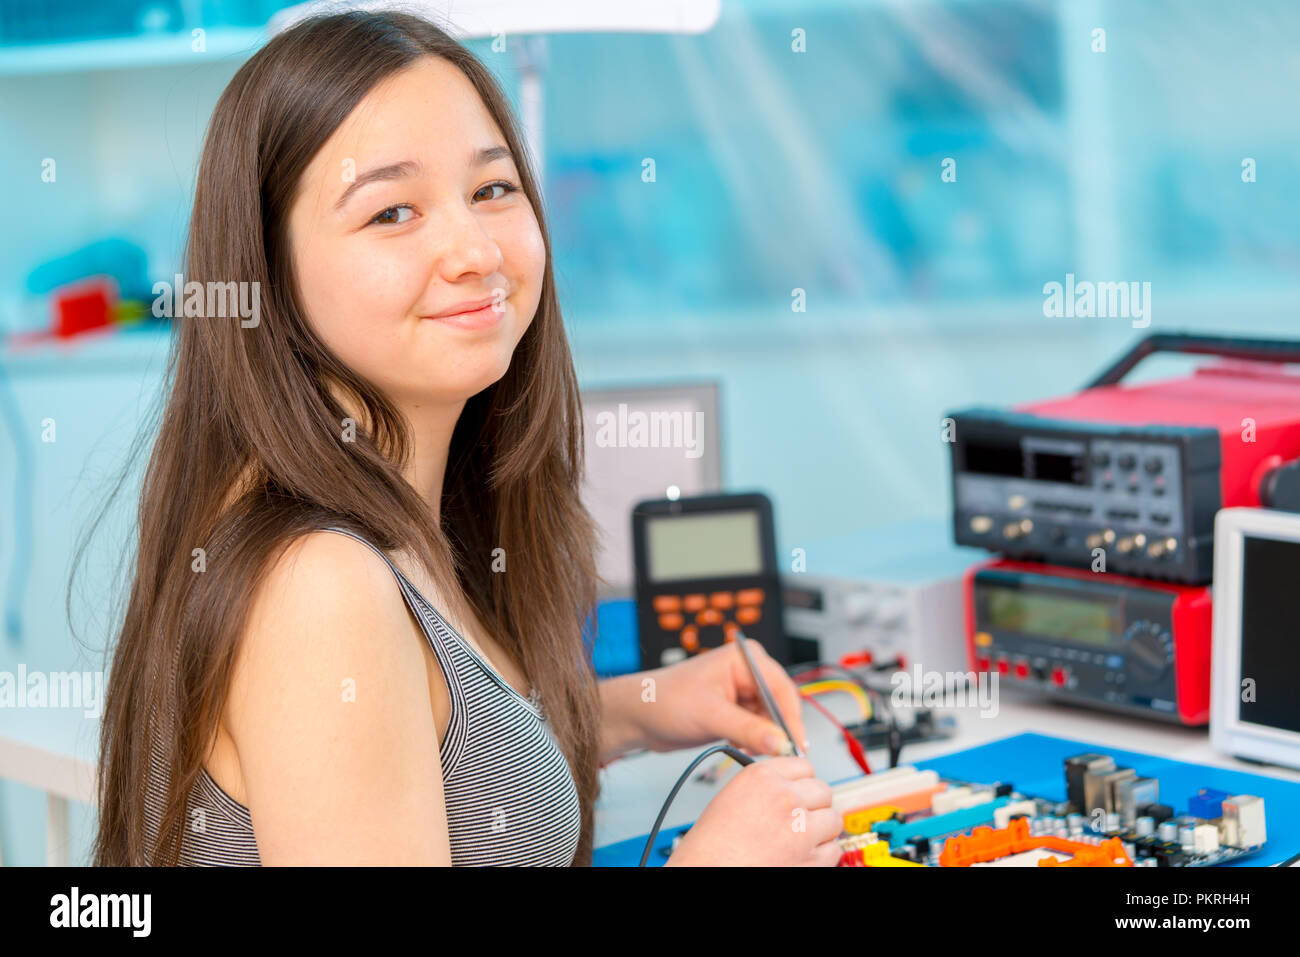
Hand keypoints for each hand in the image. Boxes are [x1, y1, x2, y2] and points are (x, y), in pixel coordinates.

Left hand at [620, 639, 808, 757]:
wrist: (639, 716)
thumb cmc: (665, 701)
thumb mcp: (710, 716)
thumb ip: (748, 730)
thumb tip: (781, 743)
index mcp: (745, 659)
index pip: (782, 689)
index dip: (791, 719)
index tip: (794, 745)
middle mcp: (747, 672)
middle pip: (780, 705)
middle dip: (776, 731)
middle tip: (775, 755)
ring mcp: (742, 692)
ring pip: (771, 720)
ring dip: (764, 738)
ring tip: (748, 748)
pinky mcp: (736, 710)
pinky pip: (758, 728)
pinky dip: (754, 741)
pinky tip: (738, 746)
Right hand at [664, 756, 841, 865]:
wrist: (706, 870)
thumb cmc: (710, 846)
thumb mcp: (731, 797)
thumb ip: (763, 787)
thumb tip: (789, 787)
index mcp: (762, 777)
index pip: (804, 765)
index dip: (802, 781)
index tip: (801, 789)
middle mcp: (784, 798)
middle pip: (823, 790)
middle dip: (815, 804)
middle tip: (803, 817)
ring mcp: (801, 828)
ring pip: (833, 819)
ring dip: (822, 829)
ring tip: (802, 839)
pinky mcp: (811, 858)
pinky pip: (833, 850)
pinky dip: (822, 855)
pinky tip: (803, 856)